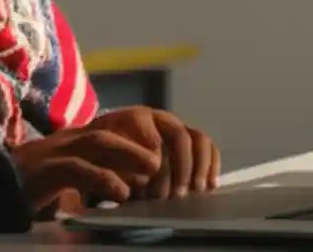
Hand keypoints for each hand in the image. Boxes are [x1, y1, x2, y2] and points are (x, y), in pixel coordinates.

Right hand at [8, 128, 161, 212]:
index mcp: (73, 142)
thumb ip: (94, 178)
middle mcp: (65, 141)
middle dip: (138, 143)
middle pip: (108, 131)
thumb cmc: (31, 191)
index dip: (137, 140)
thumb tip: (130, 188)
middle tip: (165, 160)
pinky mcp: (42, 171)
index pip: (110, 131)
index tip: (162, 156)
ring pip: (96, 142)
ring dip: (128, 154)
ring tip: (152, 169)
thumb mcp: (67, 180)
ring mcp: (52, 153)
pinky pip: (76, 169)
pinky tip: (120, 193)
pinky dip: (102, 179)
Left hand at [86, 107, 219, 198]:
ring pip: (199, 140)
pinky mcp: (189, 144)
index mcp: (137, 118)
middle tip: (177, 193)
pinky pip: (208, 148)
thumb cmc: (101, 155)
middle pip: (180, 136)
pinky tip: (210, 185)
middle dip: (182, 165)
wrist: (100, 151)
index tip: (156, 176)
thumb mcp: (102, 157)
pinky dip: (211, 165)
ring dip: (200, 166)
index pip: (154, 133)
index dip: (155, 154)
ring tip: (196, 190)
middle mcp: (161, 120)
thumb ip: (119, 165)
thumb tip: (147, 176)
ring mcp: (177, 129)